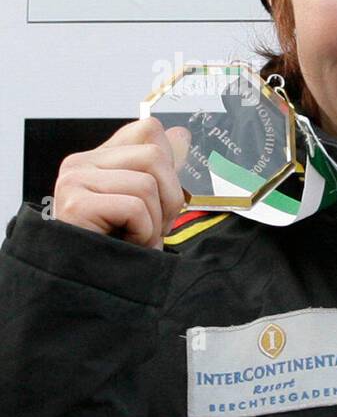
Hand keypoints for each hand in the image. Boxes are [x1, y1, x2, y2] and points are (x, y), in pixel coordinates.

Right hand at [52, 118, 190, 250]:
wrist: (93, 286)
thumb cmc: (120, 247)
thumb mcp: (148, 203)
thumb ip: (160, 169)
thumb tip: (181, 133)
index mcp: (98, 159)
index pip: (149, 130)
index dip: (171, 163)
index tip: (163, 197)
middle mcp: (80, 164)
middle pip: (155, 155)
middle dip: (168, 198)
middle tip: (152, 226)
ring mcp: (74, 182)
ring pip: (147, 183)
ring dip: (154, 221)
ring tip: (136, 238)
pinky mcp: (76, 204)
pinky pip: (135, 207)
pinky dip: (142, 234)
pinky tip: (125, 245)